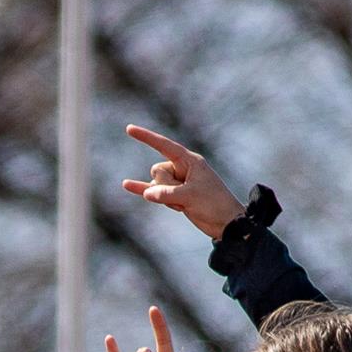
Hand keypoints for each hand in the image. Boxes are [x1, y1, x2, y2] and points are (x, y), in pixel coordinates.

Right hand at [119, 125, 243, 240]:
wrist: (225, 223)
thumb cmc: (214, 204)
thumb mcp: (190, 197)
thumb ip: (166, 194)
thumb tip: (146, 193)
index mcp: (190, 161)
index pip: (164, 145)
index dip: (146, 137)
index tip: (129, 128)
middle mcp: (182, 169)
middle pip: (158, 170)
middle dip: (164, 184)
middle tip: (185, 194)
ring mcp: (177, 183)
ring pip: (156, 184)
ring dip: (164, 197)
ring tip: (185, 204)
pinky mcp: (173, 196)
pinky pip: (153, 190)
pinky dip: (141, 188)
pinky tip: (126, 184)